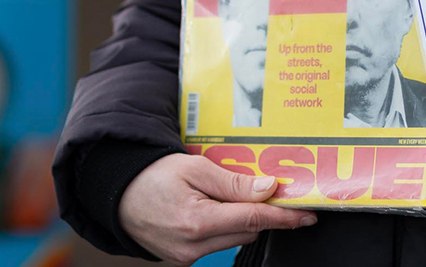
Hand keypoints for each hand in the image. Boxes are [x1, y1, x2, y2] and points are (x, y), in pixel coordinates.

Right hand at [119, 154, 316, 263]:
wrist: (117, 194)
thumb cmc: (153, 176)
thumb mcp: (196, 168)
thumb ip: (235, 183)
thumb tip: (269, 190)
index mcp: (199, 222)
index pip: (255, 220)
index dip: (285, 217)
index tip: (308, 214)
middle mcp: (194, 247)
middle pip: (248, 231)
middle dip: (259, 212)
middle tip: (262, 189)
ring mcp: (188, 258)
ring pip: (235, 239)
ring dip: (240, 220)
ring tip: (220, 195)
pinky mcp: (184, 260)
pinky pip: (217, 245)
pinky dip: (222, 228)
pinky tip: (209, 210)